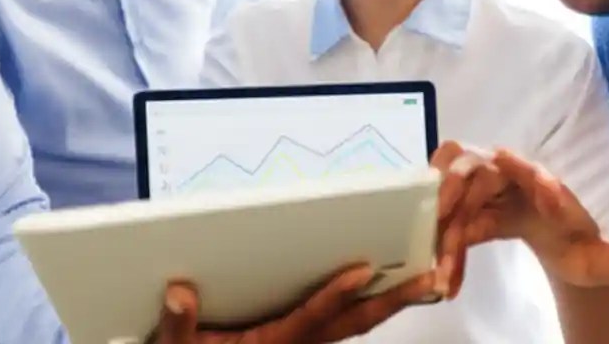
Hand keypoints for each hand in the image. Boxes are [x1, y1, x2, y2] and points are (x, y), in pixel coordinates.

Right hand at [151, 264, 435, 343]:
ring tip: (427, 279)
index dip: (334, 296)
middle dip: (393, 300)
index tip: (360, 271)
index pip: (309, 319)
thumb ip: (179, 326)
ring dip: (391, 302)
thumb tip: (179, 293)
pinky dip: (370, 304)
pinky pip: (346, 322)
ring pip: (357, 322)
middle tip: (430, 280)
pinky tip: (385, 286)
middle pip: (352, 322)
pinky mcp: (306, 339)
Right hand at [430, 143, 608, 298]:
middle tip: (449, 220)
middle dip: (461, 187)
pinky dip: (442, 233)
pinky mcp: (477, 212)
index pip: (530, 167)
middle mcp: (516, 183)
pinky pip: (451, 216)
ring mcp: (492, 195)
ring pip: (455, 186)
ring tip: (442, 258)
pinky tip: (445, 270)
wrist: (569, 253)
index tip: (507, 164)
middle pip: (478, 166)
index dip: (519, 168)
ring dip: (443, 214)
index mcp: (550, 189)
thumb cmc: (592, 254)